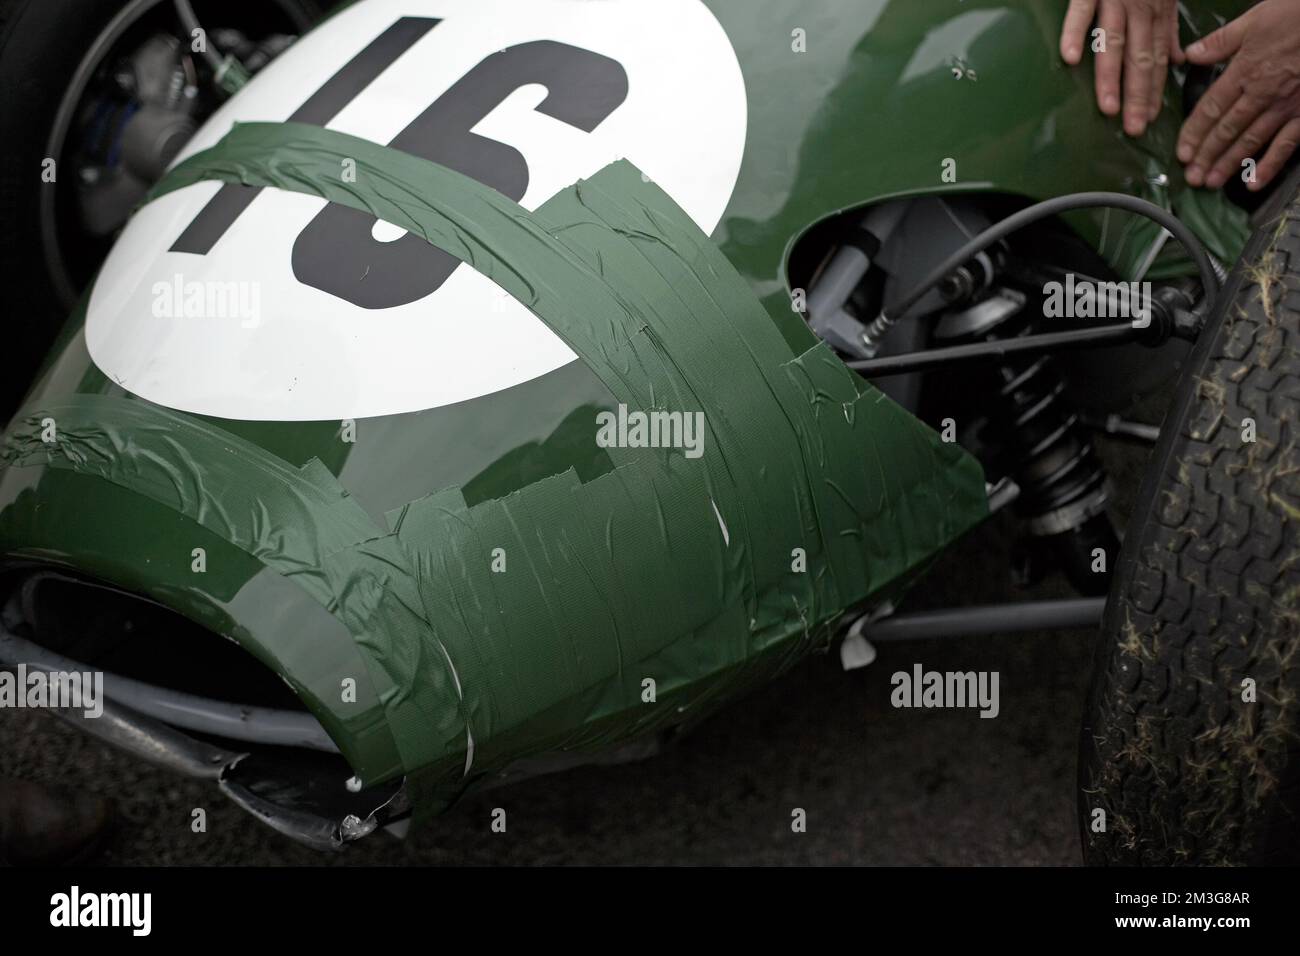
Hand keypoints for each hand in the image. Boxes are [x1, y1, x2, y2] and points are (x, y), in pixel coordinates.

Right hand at [1061, 0, 1183, 136]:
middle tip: (1134, 126)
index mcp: (1156, 11)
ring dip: (1111, 77)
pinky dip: (1076, 31)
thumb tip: (1176, 59)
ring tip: (1108, 107)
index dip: (1154, 89)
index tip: (1150, 118)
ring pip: (1115, 41)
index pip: (1157, 58)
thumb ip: (1168, 25)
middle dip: (1138, 94)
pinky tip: (1072, 56)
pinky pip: (1082, 10)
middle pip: (1140, 56)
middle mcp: (1140, 7)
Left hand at [1178, 0, 1299, 191]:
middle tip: (1192, 176)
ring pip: (1250, 140)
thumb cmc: (1297, 14)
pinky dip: (1270, 165)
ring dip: (1229, 163)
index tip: (1182, 152)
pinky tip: (1254, 182)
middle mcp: (1261, 93)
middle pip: (1226, 129)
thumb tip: (1190, 55)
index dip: (1194, 132)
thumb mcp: (1255, 19)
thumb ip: (1221, 41)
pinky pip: (1286, 143)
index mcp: (1244, 71)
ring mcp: (1285, 105)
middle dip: (1206, 155)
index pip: (1211, 108)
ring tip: (1211, 182)